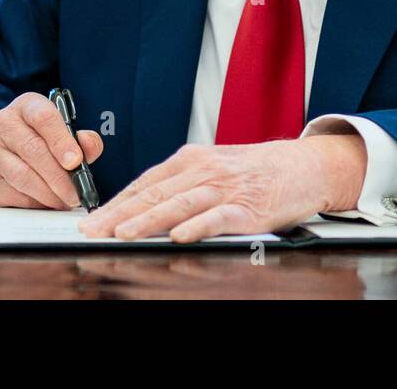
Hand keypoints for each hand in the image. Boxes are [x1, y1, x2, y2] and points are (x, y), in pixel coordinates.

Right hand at [0, 92, 103, 208]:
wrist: (7, 149)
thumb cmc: (42, 138)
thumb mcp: (63, 130)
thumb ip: (82, 139)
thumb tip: (89, 145)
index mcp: (27, 106)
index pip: (44, 118)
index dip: (61, 140)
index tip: (76, 161)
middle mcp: (4, 124)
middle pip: (33, 150)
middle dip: (59, 176)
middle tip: (76, 192)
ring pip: (22, 176)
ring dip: (48, 194)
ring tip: (65, 200)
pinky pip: (13, 194)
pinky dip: (34, 202)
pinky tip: (47, 202)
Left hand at [78, 135, 366, 242]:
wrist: (305, 166)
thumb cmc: (257, 170)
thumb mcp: (214, 167)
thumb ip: (182, 183)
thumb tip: (140, 206)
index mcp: (192, 159)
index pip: (146, 182)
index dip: (116, 203)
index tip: (91, 221)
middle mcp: (205, 170)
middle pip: (156, 193)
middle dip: (121, 214)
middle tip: (94, 231)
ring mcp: (226, 188)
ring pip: (180, 203)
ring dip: (149, 219)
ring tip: (124, 233)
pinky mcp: (248, 207)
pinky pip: (219, 217)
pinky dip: (198, 226)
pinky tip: (180, 236)